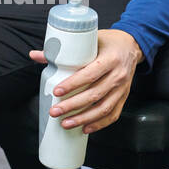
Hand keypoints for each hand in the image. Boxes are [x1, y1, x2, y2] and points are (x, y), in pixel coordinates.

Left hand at [28, 29, 143, 133]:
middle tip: (55, 111)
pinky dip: (99, 124)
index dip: (73, 85)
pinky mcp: (124, 97)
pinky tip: (85, 128)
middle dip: (72, 106)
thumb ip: (64, 50)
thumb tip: (36, 55)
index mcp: (110, 58)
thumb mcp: (90, 40)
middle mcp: (118, 75)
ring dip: (83, 118)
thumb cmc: (109, 42)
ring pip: (103, 108)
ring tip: (66, 123)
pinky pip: (113, 114)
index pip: (90, 74)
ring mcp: (122, 88)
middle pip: (94, 95)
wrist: (132, 46)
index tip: (57, 92)